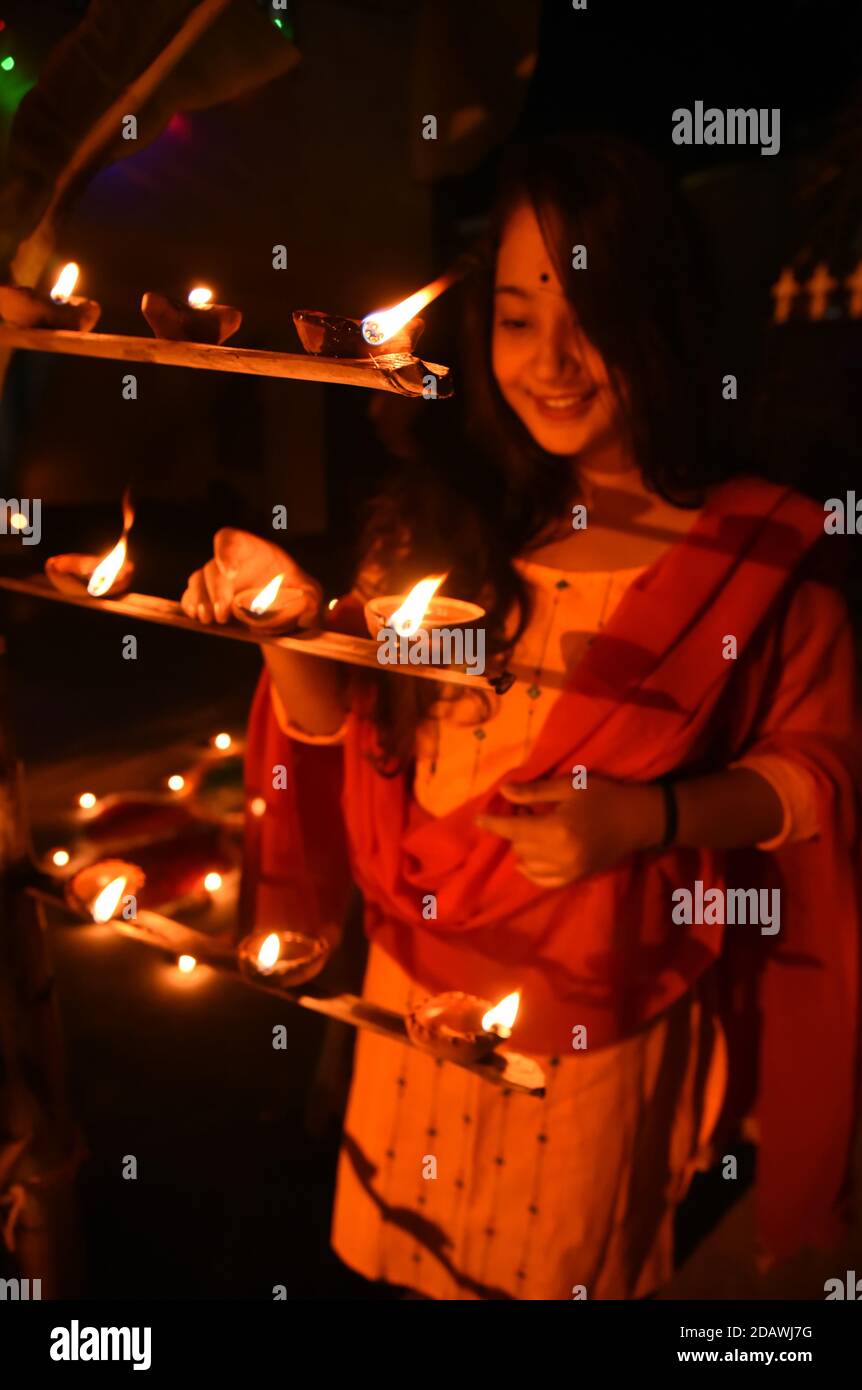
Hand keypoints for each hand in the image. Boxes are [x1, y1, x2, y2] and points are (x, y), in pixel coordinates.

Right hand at [180, 528, 321, 626]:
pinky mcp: (206, 597)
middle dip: (215, 591)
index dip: (224, 552)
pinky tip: (196, 618)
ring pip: (197, 581)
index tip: (230, 573)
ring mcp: (215, 579)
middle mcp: (229, 561)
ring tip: (208, 620)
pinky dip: (190, 606)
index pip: (229, 539)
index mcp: (252, 551)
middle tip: (222, 615)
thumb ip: (310, 600)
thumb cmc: (297, 596)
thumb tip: (304, 611)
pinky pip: (190, 597)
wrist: (285, 612)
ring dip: (199, 600)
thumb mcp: (310, 595)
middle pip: (211, 567)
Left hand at [475, 775, 663, 887]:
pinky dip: (532, 870)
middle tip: (525, 810)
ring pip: (528, 865)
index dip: (493, 823)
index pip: (513, 830)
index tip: (478, 819)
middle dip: (515, 829)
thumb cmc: (605, 796)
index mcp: (556, 829)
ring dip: (523, 848)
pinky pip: (543, 881)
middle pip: (520, 846)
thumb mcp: (570, 786)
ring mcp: (569, 870)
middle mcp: (560, 855)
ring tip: (533, 829)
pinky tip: (530, 858)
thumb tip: (504, 792)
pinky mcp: (576, 878)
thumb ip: (535, 792)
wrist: (641, 820)